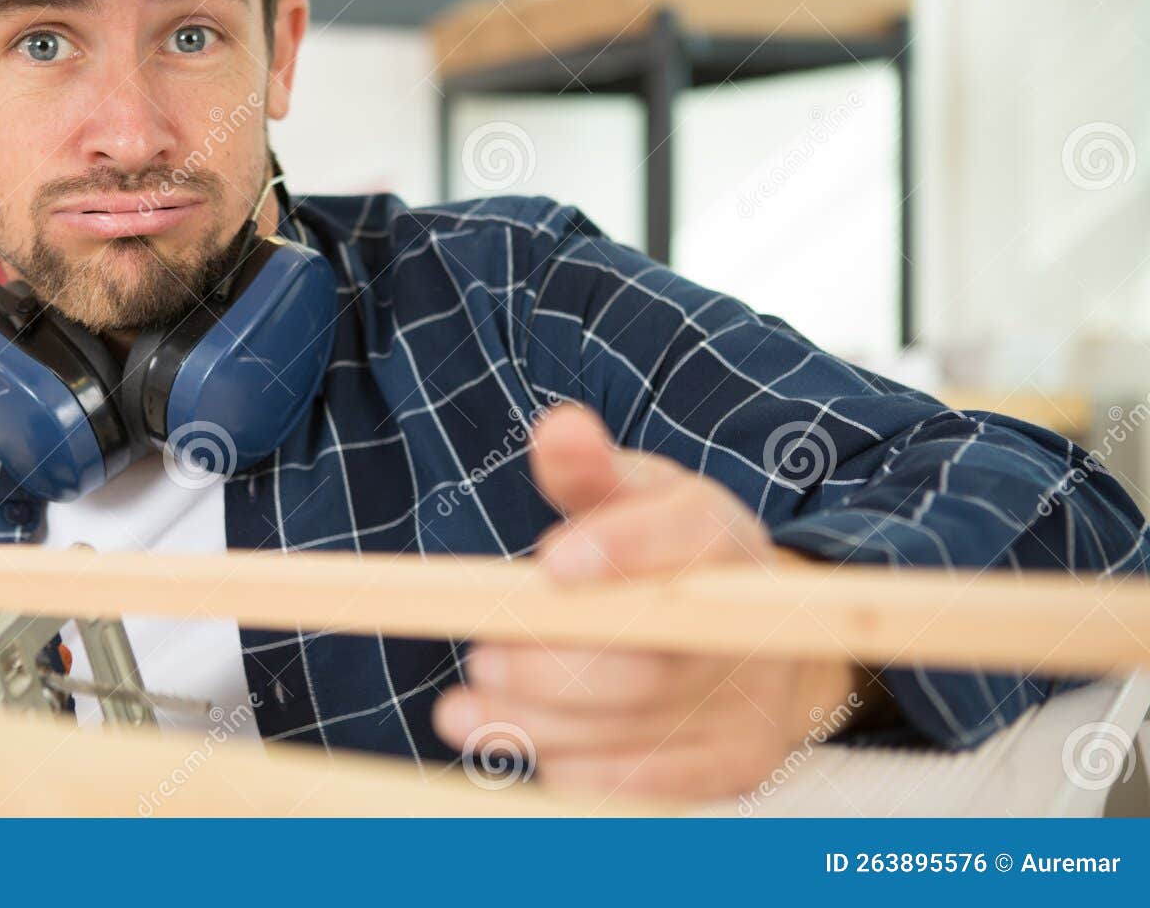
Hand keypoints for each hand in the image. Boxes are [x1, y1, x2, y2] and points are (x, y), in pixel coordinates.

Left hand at [433, 401, 868, 801]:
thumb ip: (587, 469)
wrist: (751, 632)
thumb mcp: (632, 495)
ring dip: (535, 725)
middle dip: (548, 666)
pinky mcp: (736, 764)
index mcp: (720, 535)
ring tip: (462, 712)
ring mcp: (749, 699)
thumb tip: (558, 429)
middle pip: (648, 656)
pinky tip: (519, 751)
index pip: (686, 536)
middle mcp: (748, 619)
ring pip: (634, 727)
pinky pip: (647, 784)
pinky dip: (574, 771)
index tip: (551, 564)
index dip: (622, 549)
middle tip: (480, 660)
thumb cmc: (666, 552)